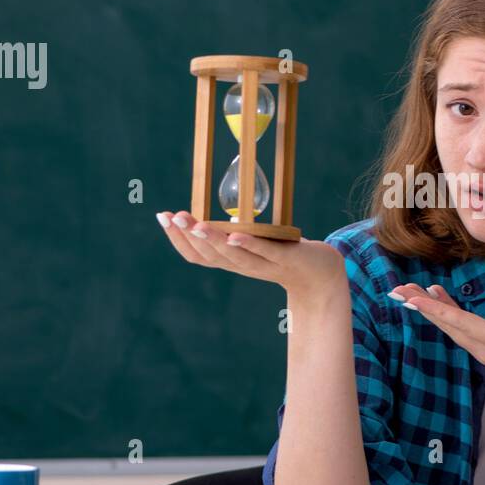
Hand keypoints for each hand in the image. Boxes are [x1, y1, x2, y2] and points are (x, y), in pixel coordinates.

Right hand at [156, 210, 344, 299]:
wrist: (322, 275)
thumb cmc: (284, 253)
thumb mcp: (254, 242)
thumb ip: (232, 231)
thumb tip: (210, 209)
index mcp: (232, 263)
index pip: (198, 256)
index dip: (178, 238)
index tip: (162, 216)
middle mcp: (244, 267)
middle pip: (210, 256)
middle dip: (188, 235)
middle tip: (172, 216)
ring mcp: (265, 265)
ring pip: (234, 257)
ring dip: (213, 240)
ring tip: (195, 225)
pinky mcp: (287, 259)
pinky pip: (265, 252)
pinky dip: (249, 245)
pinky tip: (234, 236)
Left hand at [389, 283, 484, 395]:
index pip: (463, 323)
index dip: (438, 310)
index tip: (414, 300)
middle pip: (449, 325)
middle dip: (422, 307)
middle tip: (398, 290)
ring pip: (451, 327)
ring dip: (430, 309)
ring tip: (410, 291)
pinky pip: (461, 329)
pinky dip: (447, 313)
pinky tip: (438, 298)